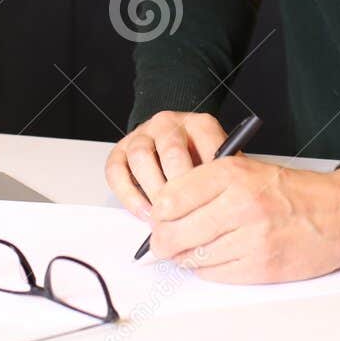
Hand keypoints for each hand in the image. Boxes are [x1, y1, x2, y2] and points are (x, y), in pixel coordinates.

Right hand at [105, 110, 227, 218]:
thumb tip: (223, 204)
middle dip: (177, 186)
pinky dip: (130, 196)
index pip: (206, 141)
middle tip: (184, 214)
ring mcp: (141, 135)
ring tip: (164, 217)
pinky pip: (117, 171)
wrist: (168, 147)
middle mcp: (168, 123)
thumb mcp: (217, 165)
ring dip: (152, 190)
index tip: (210, 202)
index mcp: (199, 124)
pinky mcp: (119, 151)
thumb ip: (221, 178)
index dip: (208, 174)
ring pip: (141, 157)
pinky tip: (145, 213)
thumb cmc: (198, 163)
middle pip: (170, 149)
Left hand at [146, 158, 339, 283]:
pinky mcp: (261, 267)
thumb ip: (205, 186)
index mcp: (233, 174)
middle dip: (162, 242)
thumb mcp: (247, 170)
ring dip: (185, 257)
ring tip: (193, 248)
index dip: (158, 214)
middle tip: (162, 242)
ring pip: (192, 257)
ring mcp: (252, 239)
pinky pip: (214, 274)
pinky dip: (208, 269)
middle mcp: (241, 204)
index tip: (158, 218)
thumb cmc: (292, 192)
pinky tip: (217, 257)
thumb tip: (162, 212)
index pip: (170, 198)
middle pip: (175, 233)